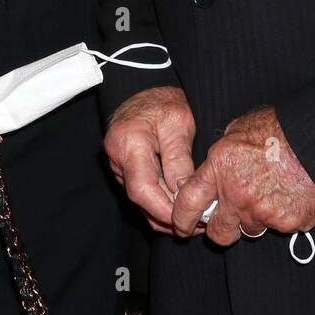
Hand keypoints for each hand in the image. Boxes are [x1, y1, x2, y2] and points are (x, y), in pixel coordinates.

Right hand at [104, 86, 195, 232]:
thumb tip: (184, 193)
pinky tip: (179, 207)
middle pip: (140, 199)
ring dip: (164, 213)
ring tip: (193, 220)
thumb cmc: (163, 101)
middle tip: (197, 225)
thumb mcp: (178, 123)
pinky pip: (141, 192)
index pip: (142, 189)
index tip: (186, 220)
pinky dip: (159, 202)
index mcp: (128, 143)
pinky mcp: (124, 169)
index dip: (163, 209)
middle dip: (167, 216)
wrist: (146, 88)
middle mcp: (117, 158)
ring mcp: (118, 165)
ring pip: (140, 200)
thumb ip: (179, 159)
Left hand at [171, 106, 314, 244]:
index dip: (181, 218)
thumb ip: (221, 155)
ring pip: (250, 230)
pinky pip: (278, 227)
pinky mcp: (288, 223)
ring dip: (254, 218)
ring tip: (268, 194)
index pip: (188, 203)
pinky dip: (281, 216)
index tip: (181, 224)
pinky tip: (288, 195)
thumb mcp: (239, 130)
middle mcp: (237, 195)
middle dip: (220, 229)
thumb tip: (213, 167)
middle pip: (218, 233)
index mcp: (220, 169)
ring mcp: (263, 213)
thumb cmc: (279, 128)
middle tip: (227, 219)